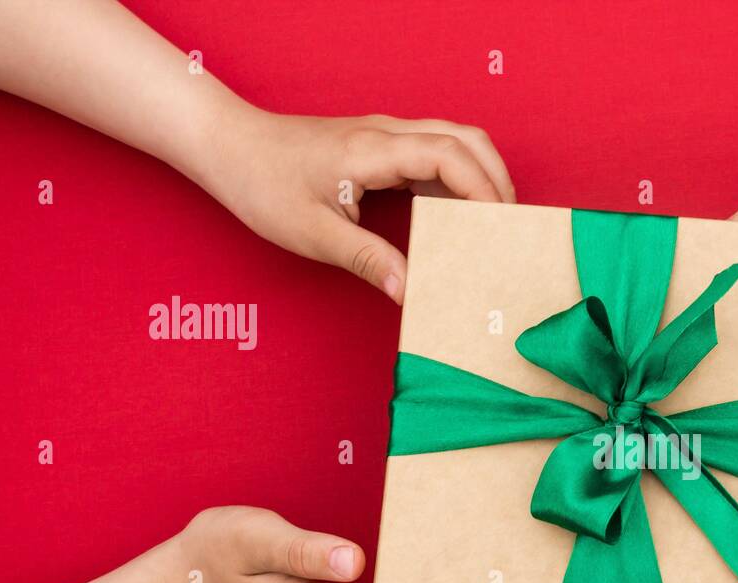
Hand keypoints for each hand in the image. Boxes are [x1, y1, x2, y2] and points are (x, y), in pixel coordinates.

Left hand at [200, 110, 515, 302]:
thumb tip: (409, 292)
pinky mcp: (381, 146)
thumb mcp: (313, 233)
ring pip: (456, 141)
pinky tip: (455, 217)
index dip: (484, 190)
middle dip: (497, 181)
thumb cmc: (263, 185)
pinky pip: (435, 154)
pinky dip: (458, 180)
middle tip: (508, 228)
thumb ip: (367, 260)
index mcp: (374, 151)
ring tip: (490, 224)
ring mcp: (385, 136)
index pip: (451, 156)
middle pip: (468, 139)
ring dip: (481, 176)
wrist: (228, 148)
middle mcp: (387, 134)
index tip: (500, 228)